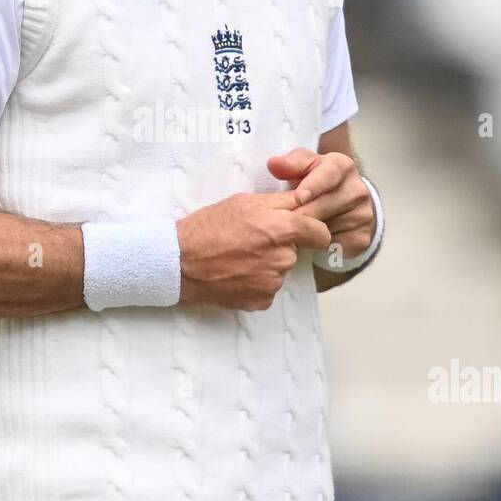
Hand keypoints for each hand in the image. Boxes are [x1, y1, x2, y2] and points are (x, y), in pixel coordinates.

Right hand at [176, 189, 331, 310]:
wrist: (179, 261)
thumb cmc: (209, 226)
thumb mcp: (245, 202)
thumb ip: (282, 202)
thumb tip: (307, 199)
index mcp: (283, 229)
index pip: (320, 233)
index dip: (312, 230)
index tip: (302, 230)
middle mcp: (284, 258)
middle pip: (297, 250)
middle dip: (281, 245)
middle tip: (252, 240)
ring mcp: (273, 282)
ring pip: (281, 269)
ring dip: (267, 263)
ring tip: (239, 257)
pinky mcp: (262, 300)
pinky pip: (268, 288)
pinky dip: (256, 282)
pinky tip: (236, 273)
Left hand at [266, 147, 375, 265]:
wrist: (343, 206)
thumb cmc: (316, 183)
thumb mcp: (303, 167)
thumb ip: (290, 163)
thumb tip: (274, 164)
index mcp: (343, 166)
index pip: (330, 172)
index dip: (314, 185)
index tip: (299, 197)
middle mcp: (358, 189)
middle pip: (326, 204)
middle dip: (302, 213)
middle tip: (282, 221)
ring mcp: (362, 215)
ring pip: (329, 227)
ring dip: (308, 232)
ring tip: (293, 230)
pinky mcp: (362, 237)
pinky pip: (334, 245)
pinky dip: (318, 246)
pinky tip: (308, 243)